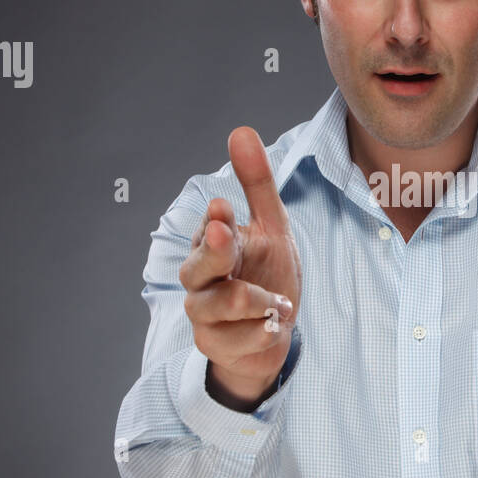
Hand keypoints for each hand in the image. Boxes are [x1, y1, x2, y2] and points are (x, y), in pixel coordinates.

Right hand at [179, 126, 302, 404]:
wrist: (273, 331)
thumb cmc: (267, 273)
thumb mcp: (271, 226)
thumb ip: (257, 184)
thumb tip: (240, 130)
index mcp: (213, 244)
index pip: (209, 229)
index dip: (215, 220)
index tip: (223, 207)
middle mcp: (201, 278)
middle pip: (196, 267)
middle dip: (213, 252)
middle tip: (227, 235)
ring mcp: (204, 314)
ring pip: (216, 306)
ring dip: (255, 302)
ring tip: (281, 302)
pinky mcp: (215, 346)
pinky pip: (235, 340)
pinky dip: (260, 332)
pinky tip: (275, 325)